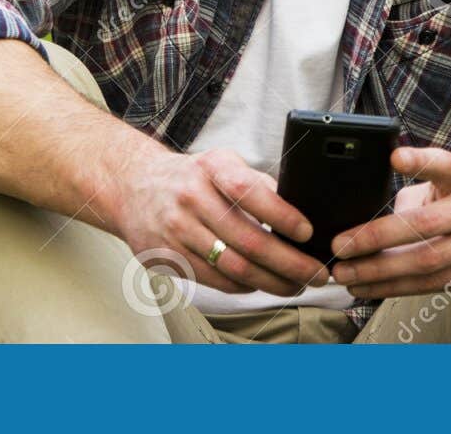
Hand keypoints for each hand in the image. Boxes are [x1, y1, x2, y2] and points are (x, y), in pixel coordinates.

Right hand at [103, 144, 330, 297]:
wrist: (133, 187)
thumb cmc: (190, 178)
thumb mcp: (220, 164)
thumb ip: (256, 185)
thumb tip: (300, 215)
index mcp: (209, 168)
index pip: (248, 190)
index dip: (282, 214)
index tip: (308, 233)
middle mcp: (189, 197)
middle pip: (248, 240)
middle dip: (291, 263)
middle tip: (317, 274)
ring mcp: (175, 230)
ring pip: (234, 268)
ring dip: (273, 282)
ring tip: (296, 285)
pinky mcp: (167, 258)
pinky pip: (216, 280)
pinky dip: (245, 287)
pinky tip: (261, 284)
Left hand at [330, 146, 450, 299]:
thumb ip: (418, 195)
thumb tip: (363, 216)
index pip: (448, 165)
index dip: (422, 161)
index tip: (394, 157)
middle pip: (427, 225)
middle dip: (378, 237)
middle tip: (340, 245)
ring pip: (426, 262)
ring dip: (379, 271)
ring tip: (345, 273)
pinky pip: (433, 285)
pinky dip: (396, 287)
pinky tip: (369, 287)